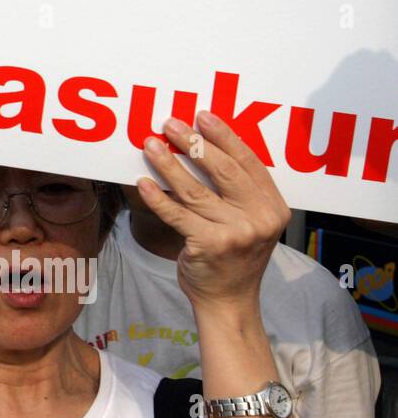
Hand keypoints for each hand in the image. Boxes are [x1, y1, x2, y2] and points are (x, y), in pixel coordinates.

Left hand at [137, 111, 289, 316]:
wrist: (228, 301)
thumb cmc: (233, 255)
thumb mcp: (249, 222)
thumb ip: (238, 192)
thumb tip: (201, 146)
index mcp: (274, 207)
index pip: (249, 162)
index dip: (225, 137)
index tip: (203, 116)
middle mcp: (260, 218)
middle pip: (223, 171)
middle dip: (194, 143)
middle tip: (171, 125)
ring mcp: (236, 233)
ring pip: (195, 191)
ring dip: (168, 165)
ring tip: (150, 145)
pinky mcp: (210, 245)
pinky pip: (177, 215)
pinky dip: (158, 198)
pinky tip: (143, 183)